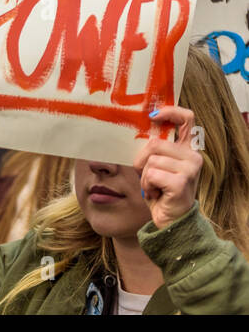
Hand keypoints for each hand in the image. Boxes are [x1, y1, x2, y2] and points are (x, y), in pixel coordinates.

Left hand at [134, 106, 201, 228]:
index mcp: (187, 148)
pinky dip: (147, 185)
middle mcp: (193, 156)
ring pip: (151, 160)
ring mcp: (190, 169)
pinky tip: (156, 194)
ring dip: (145, 176)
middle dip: (142, 160)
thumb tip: (137, 125)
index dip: (170, 111)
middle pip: (155, 143)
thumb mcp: (157, 164)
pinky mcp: (181, 182)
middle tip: (149, 176)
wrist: (171, 220)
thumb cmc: (161, 190)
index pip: (187, 118)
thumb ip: (155, 147)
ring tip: (155, 186)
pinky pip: (151, 174)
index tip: (152, 116)